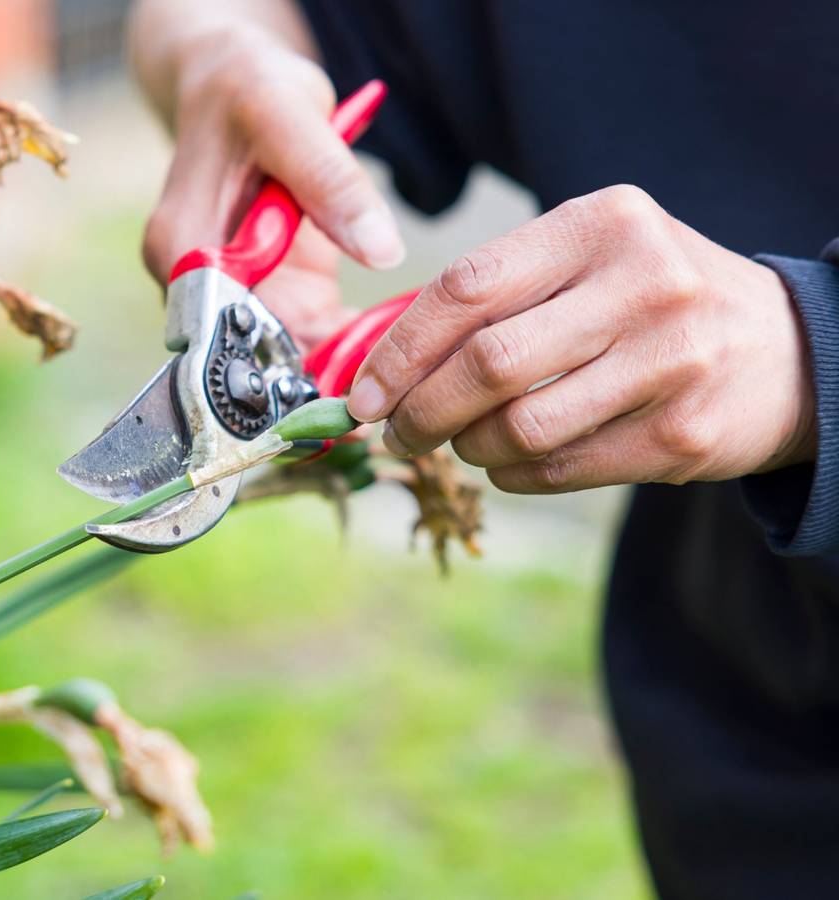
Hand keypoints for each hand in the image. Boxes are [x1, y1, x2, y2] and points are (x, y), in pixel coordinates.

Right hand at [140, 24, 404, 346]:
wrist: (235, 82)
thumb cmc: (248, 89)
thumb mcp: (289, 116)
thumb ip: (331, 180)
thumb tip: (379, 251)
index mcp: (183, 246)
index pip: (221, 331)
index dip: (277, 361)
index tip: (343, 373)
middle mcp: (197, 281)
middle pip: (249, 355)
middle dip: (313, 375)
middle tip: (385, 386)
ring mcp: (233, 289)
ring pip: (280, 355)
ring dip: (334, 365)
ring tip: (396, 371)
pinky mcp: (269, 289)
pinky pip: (305, 334)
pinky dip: (343, 343)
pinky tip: (387, 342)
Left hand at [344, 184, 816, 492]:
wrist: (787, 351)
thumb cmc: (646, 300)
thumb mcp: (586, 260)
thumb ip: (495, 295)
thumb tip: (379, 365)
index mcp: (601, 224)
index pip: (466, 288)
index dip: (398, 351)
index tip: (363, 394)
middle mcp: (644, 282)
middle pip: (487, 363)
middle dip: (422, 410)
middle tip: (398, 433)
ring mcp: (670, 360)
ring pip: (520, 427)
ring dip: (469, 447)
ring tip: (462, 441)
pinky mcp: (683, 433)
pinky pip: (560, 469)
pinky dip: (514, 474)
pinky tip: (509, 461)